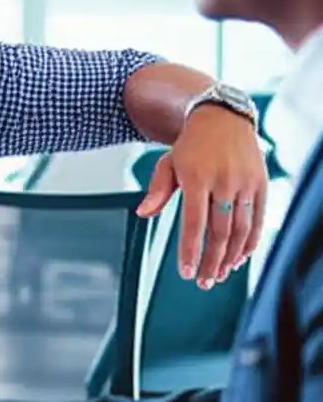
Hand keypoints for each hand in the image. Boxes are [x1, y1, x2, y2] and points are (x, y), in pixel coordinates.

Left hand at [137, 106, 266, 289]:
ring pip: (240, 229)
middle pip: (219, 232)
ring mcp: (244, 183)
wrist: (222, 118)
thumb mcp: (167, 164)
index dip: (191, 251)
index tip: (186, 273)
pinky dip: (250, 241)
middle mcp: (223, 181)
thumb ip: (156, 191)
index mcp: (196, 178)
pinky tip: (240, 258)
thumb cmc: (189, 146)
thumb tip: (142, 214)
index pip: (194, 223)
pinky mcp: (260, 184)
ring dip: (230, 256)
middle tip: (204, 282)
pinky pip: (257, 218)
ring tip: (220, 274)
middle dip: (211, 261)